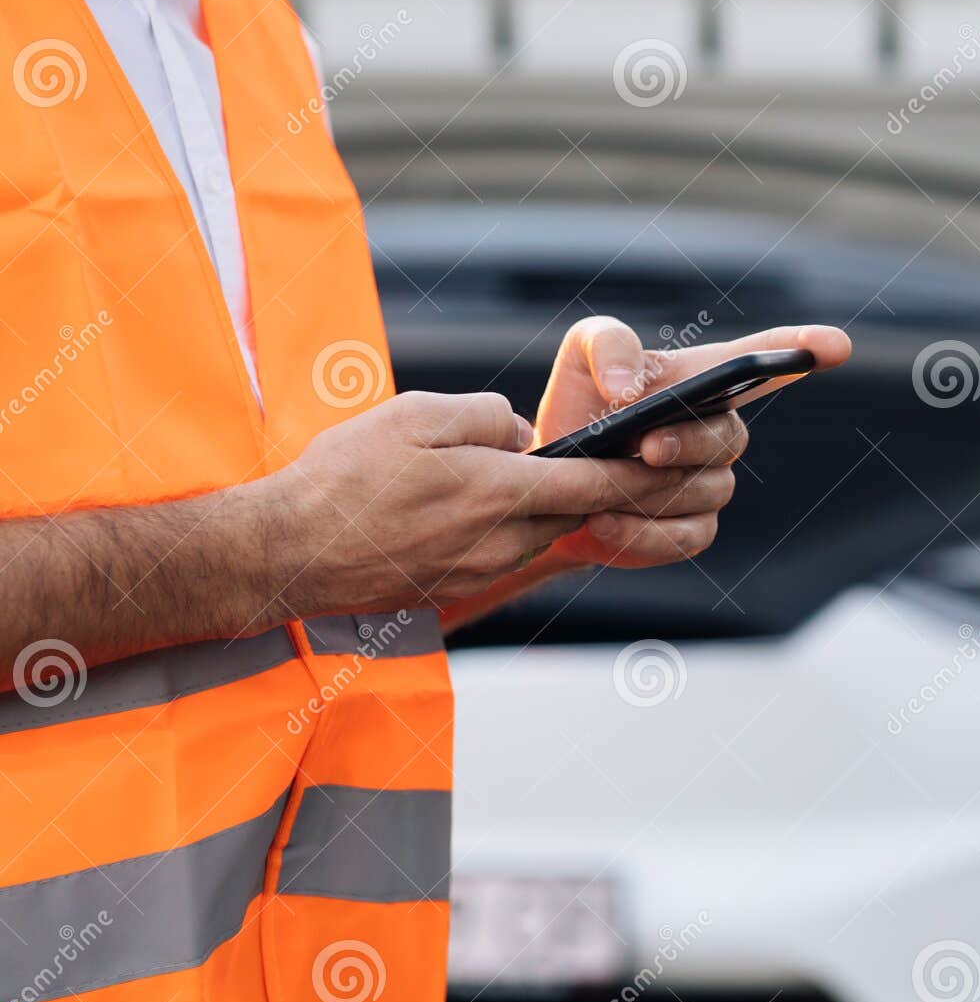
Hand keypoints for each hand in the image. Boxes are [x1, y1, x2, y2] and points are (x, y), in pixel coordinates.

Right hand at [260, 391, 696, 613]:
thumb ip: (482, 416)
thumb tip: (520, 431)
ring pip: (540, 532)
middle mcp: (501, 541)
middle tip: (620, 457)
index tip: (669, 456)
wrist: (288, 554)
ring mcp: (480, 570)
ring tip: (532, 473)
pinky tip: (478, 505)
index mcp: (498, 493)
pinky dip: (511, 528)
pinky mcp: (457, 586)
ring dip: (549, 506)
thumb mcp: (413, 417)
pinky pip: (504, 551)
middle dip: (602, 488)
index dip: (639, 471)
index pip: (596, 484)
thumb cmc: (343, 479)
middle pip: (576, 511)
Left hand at [536, 318, 851, 568]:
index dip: (802, 349)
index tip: (835, 345)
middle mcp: (718, 432)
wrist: (550, 486)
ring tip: (596, 489)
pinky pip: (682, 537)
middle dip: (688, 443)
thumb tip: (628, 388)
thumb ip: (607, 347)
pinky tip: (600, 523)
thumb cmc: (579, 412)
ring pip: (702, 492)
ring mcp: (711, 485)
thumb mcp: (581, 359)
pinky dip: (637, 533)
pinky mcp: (692, 532)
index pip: (763, 361)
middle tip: (644, 446)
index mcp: (703, 381)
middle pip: (729, 437)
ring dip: (645, 492)